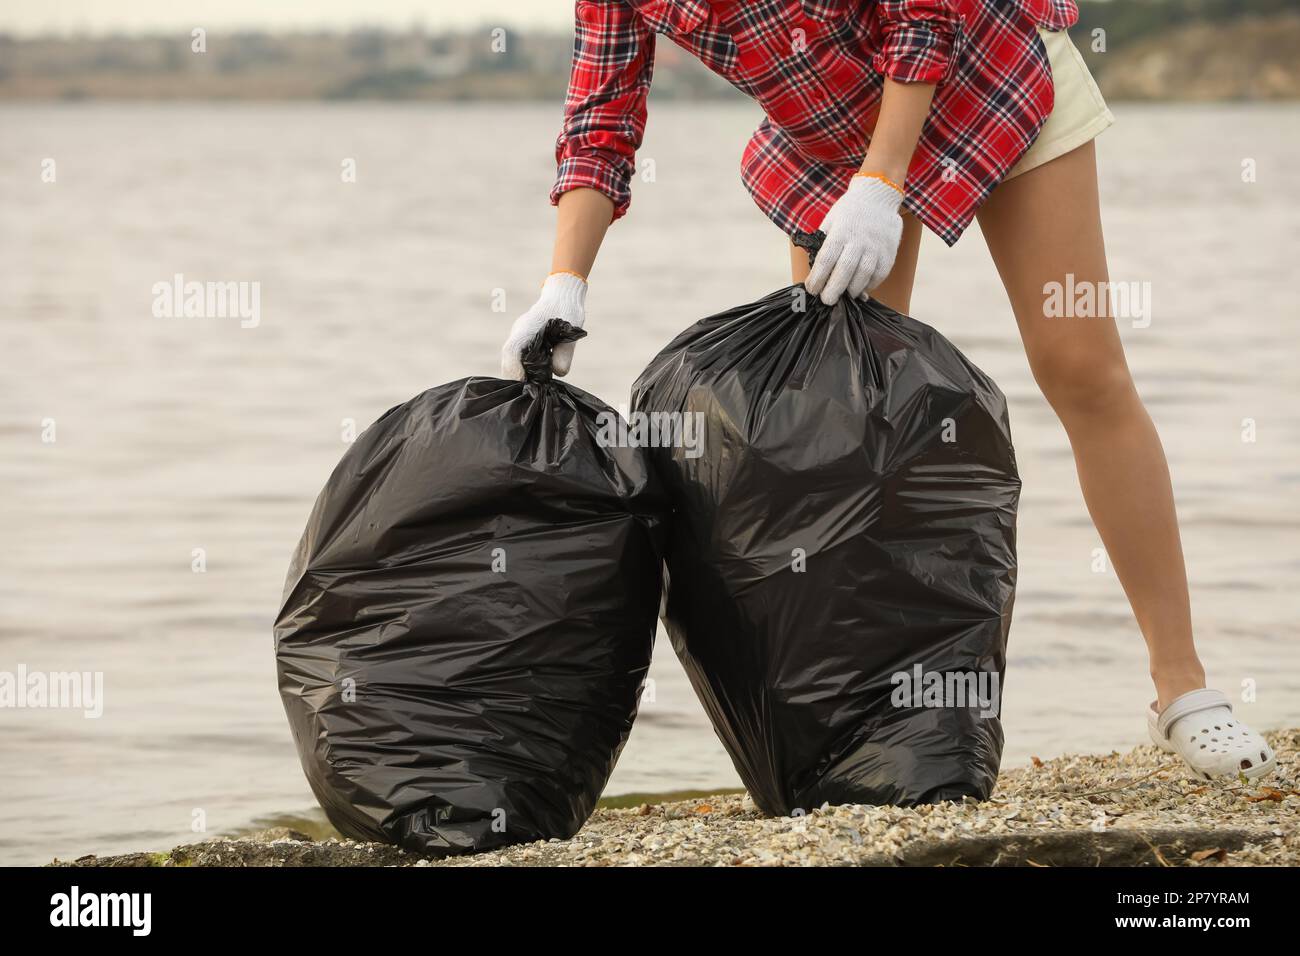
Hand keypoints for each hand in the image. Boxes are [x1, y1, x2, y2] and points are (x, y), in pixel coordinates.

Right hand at [501, 271, 586, 379]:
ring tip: (537, 385)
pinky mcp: (523, 341)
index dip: (514, 369)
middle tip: (533, 390)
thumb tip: (559, 373)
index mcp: (526, 328)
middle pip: (507, 360)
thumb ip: (565, 353)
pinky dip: (524, 369)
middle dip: (516, 377)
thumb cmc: (568, 310)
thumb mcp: (572, 332)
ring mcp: (518, 337)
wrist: (563, 295)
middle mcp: (518, 333)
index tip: (524, 383)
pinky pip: (517, 358)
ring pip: (510, 360)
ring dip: (521, 374)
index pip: (511, 351)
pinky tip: (538, 376)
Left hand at [803, 175, 903, 304]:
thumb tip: (813, 268)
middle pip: (844, 271)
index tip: (812, 290)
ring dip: (852, 290)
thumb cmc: (849, 211)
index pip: (826, 260)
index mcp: (840, 232)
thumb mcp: (830, 221)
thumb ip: (822, 243)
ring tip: (844, 296)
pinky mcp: (889, 253)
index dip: (817, 278)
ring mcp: (876, 247)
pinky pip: (878, 275)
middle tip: (826, 301)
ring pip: (863, 276)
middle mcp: (859, 240)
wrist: (878, 196)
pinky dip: (869, 285)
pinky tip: (860, 288)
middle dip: (833, 290)